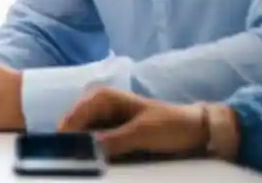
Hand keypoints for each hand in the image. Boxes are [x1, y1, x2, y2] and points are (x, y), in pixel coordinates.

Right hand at [59, 88, 212, 158]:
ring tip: (83, 164)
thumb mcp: (143, 134)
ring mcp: (103, 118)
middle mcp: (98, 105)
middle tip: (75, 163)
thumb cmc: (170, 126)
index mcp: (102, 98)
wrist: (194, 129)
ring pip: (81, 135)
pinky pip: (92, 142)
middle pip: (73, 126)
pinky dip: (91, 151)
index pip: (73, 118)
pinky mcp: (110, 131)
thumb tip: (86, 150)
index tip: (66, 157)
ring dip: (81, 149)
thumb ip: (114, 140)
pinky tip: (94, 161)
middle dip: (71, 144)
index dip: (67, 137)